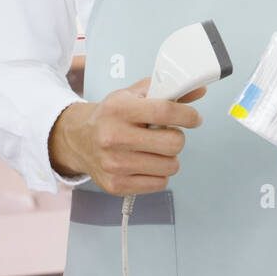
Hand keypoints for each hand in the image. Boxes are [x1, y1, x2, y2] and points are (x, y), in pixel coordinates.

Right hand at [48, 77, 204, 195]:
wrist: (79, 140)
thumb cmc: (110, 116)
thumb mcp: (133, 95)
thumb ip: (166, 90)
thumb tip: (197, 90)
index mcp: (119, 109)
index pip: (165, 112)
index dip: (187, 115)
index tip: (194, 118)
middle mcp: (114, 137)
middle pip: (173, 143)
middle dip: (177, 137)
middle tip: (167, 134)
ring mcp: (114, 164)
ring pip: (170, 165)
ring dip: (169, 157)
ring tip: (154, 149)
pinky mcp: (117, 185)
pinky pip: (160, 183)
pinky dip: (159, 173)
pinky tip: (146, 163)